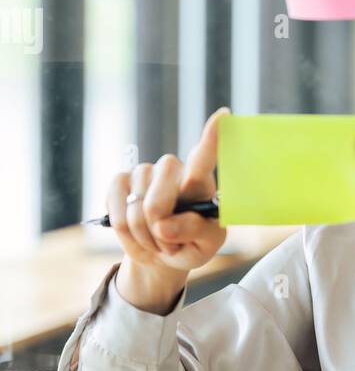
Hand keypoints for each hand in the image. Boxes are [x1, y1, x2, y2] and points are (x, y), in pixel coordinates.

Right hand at [108, 106, 229, 277]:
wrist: (161, 255)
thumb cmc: (190, 246)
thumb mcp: (205, 246)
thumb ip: (194, 232)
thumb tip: (164, 224)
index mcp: (201, 184)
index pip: (205, 159)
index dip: (212, 137)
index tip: (224, 115)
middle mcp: (173, 170)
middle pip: (160, 195)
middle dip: (160, 226)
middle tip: (169, 245)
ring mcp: (145, 173)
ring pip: (136, 205)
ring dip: (143, 235)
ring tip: (155, 242)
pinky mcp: (120, 181)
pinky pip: (115, 202)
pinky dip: (123, 228)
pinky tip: (134, 234)